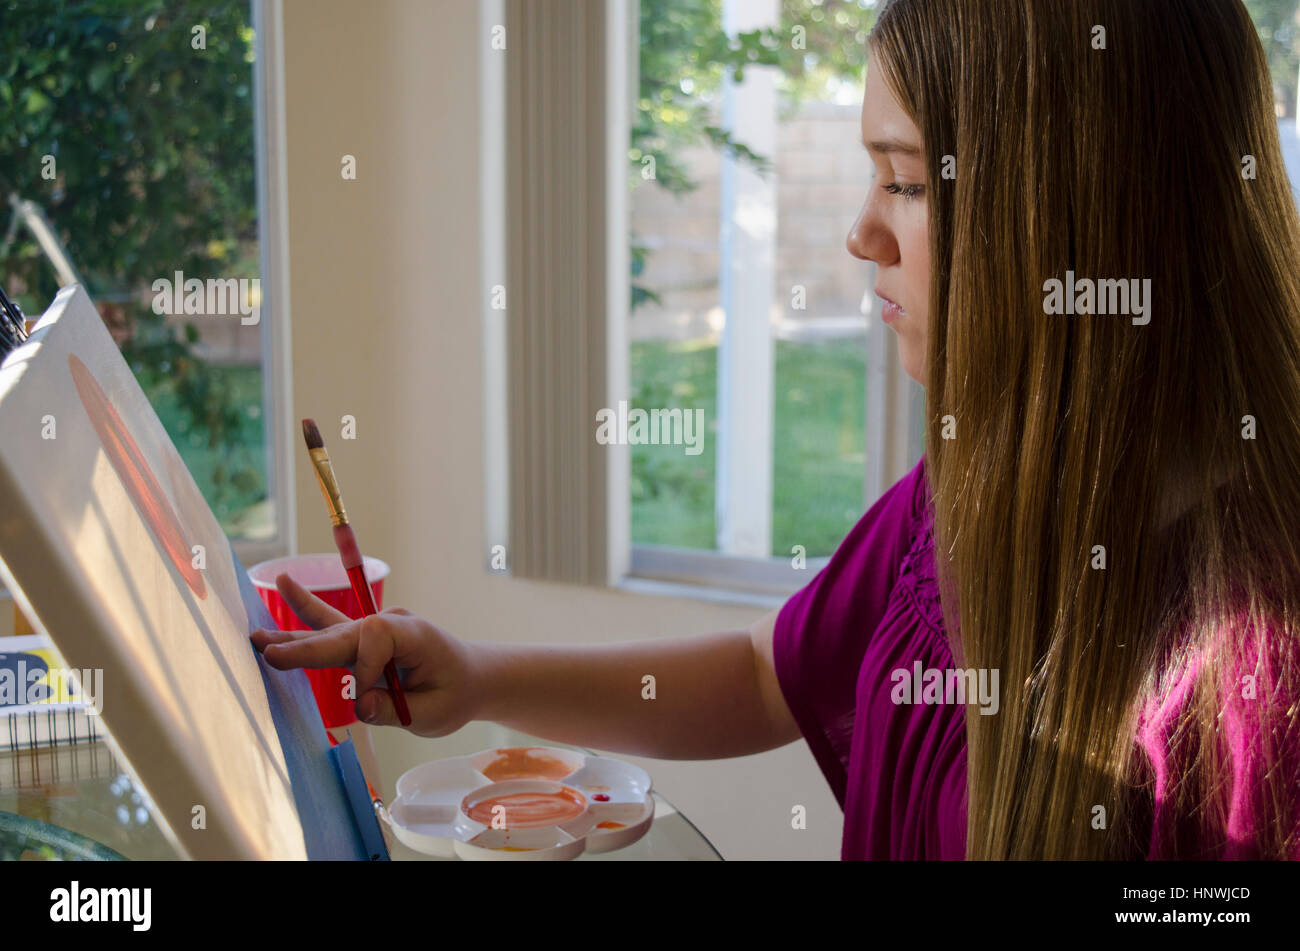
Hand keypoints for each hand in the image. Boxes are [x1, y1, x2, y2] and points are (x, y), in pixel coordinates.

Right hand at [249, 573, 478, 735]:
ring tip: (256, 636)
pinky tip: (284, 586)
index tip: (368, 699)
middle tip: (267, 653)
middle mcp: (390, 624)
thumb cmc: (456, 693)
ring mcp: (376, 628)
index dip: (365, 669)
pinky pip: (332, 629)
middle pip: (344, 632)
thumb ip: (396, 709)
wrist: (471, 677)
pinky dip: (306, 620)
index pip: (375, 639)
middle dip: (307, 647)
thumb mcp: (435, 712)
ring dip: (294, 636)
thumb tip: (359, 706)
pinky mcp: (364, 639)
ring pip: (331, 630)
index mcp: (414, 635)